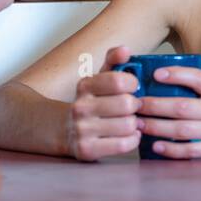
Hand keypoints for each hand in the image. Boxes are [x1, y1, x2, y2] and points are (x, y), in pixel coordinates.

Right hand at [67, 46, 142, 161]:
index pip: (118, 80)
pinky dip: (133, 139)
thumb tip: (126, 50)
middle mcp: (80, 107)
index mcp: (85, 86)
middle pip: (126, 104)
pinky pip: (123, 144)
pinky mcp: (87, 150)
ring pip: (128, 125)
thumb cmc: (91, 102)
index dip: (133, 83)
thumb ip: (113, 61)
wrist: (64, 130)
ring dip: (135, 124)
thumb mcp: (98, 78)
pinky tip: (129, 134)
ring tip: (130, 121)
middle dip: (136, 105)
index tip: (133, 87)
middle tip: (134, 107)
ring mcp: (82, 130)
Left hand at [135, 66, 200, 159]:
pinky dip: (173, 150)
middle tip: (134, 104)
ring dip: (158, 127)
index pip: (199, 78)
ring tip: (138, 124)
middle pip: (183, 106)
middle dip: (155, 105)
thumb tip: (168, 79)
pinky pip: (193, 151)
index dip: (177, 74)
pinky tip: (157, 146)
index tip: (156, 73)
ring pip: (184, 129)